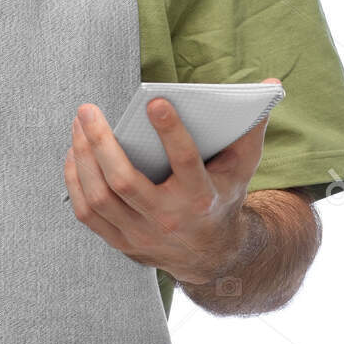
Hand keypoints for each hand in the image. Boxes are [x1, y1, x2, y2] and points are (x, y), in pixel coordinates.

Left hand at [62, 79, 279, 283]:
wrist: (211, 256)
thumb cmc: (223, 196)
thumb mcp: (243, 167)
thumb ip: (251, 127)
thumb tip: (268, 87)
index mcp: (201, 198)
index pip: (185, 163)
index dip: (171, 132)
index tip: (156, 101)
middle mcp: (168, 220)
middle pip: (125, 182)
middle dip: (101, 143)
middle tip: (88, 109)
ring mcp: (141, 235)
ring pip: (100, 196)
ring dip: (83, 157)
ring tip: (78, 124)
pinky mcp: (121, 242)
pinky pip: (87, 212)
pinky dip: (76, 181)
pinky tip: (75, 153)